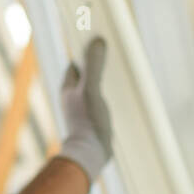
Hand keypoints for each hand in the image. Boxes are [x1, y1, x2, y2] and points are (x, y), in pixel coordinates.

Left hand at [56, 36, 112, 184]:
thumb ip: (93, 66)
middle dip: (99, 64)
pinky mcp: (95, 120)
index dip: (84, 51)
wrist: (91, 154)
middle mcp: (74, 97)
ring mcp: (84, 109)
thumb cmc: (87, 122)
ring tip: (124, 73)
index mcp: (68, 88)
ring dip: (108, 80)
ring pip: (96, 88)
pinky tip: (125, 96)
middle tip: (115, 54)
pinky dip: (112, 95)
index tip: (98, 39)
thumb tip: (97, 41)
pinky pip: (103, 101)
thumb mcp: (91, 89)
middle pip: (87, 73)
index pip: (75, 62)